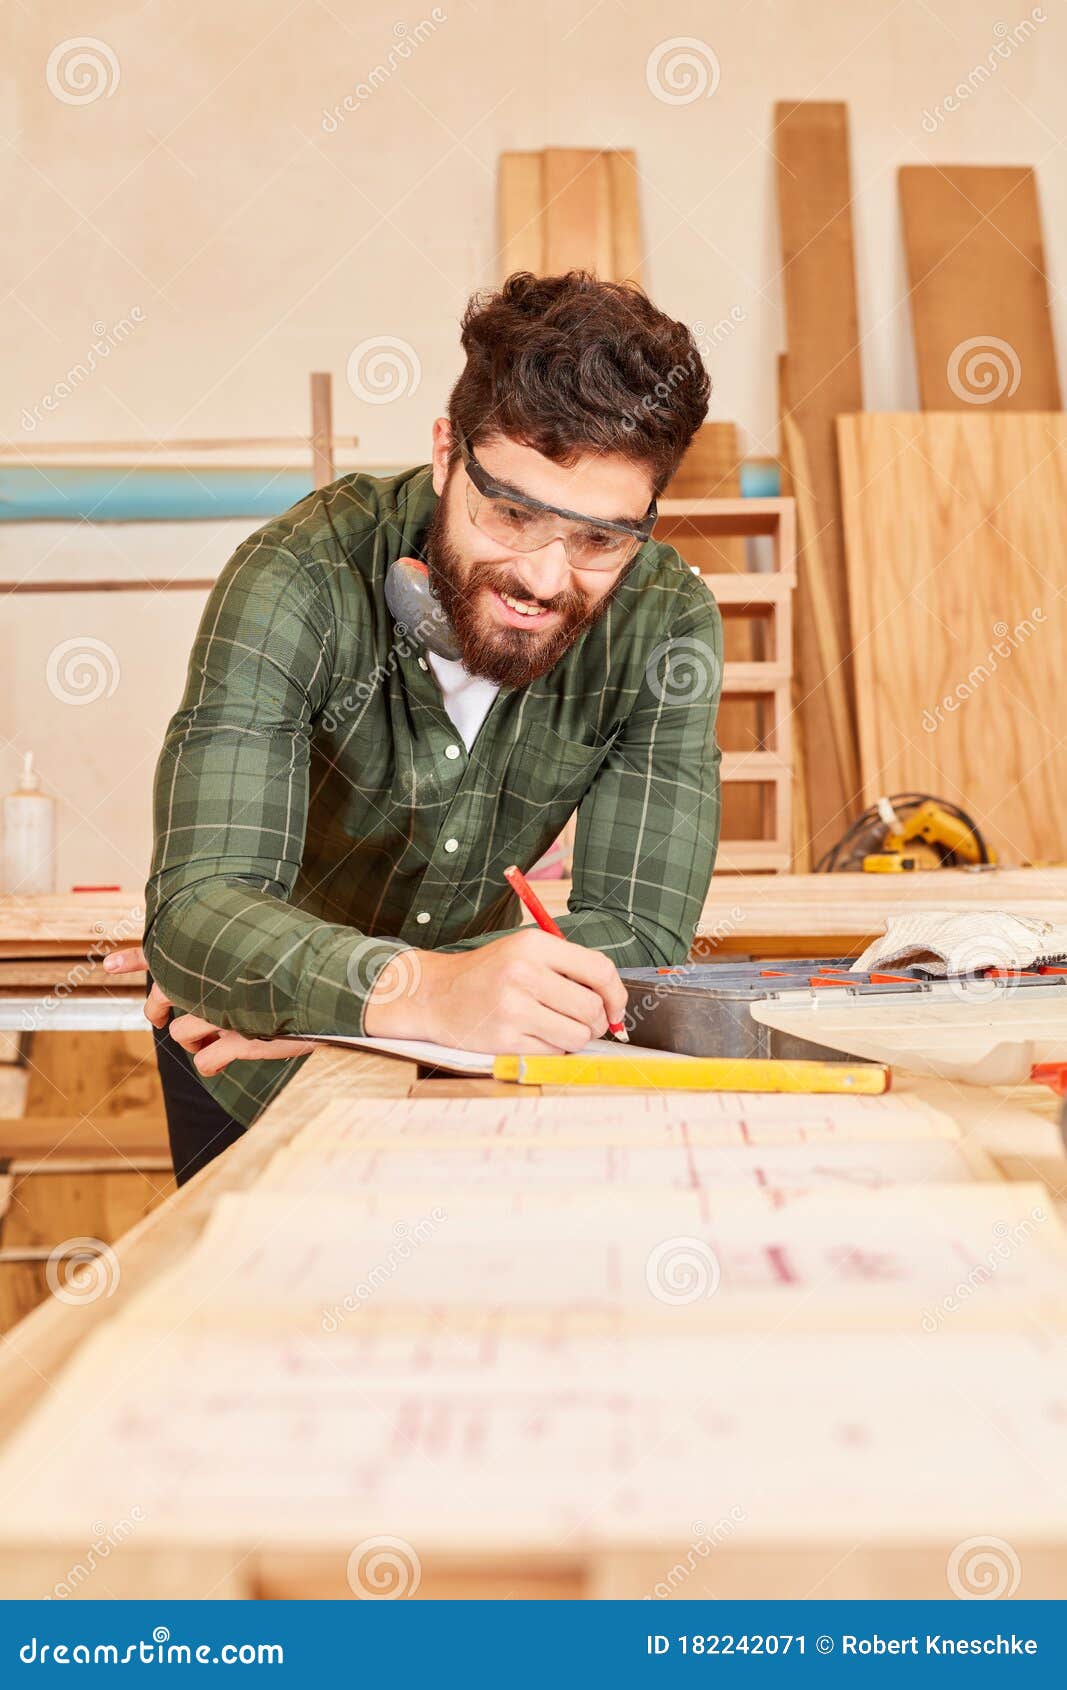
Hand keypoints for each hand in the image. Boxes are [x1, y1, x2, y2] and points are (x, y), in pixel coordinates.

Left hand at [102, 946, 313, 1073]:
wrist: (343, 992)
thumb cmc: (304, 975)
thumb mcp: (266, 956)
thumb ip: (238, 957)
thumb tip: (218, 967)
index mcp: (220, 957)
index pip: (164, 951)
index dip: (133, 957)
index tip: (108, 964)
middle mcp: (218, 982)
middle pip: (164, 997)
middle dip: (160, 1008)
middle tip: (165, 1016)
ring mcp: (228, 1012)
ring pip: (183, 1032)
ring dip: (196, 1037)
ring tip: (218, 1034)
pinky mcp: (242, 1041)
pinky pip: (206, 1061)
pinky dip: (211, 1061)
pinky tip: (221, 1058)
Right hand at [363, 929, 627, 1052]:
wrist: (434, 993)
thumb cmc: (488, 973)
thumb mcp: (524, 951)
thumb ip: (568, 967)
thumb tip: (613, 1002)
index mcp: (534, 945)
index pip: (599, 969)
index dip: (616, 994)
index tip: (616, 1008)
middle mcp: (523, 973)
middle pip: (591, 1008)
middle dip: (597, 1022)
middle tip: (586, 1023)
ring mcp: (512, 1008)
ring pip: (577, 1035)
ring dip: (577, 1038)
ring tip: (559, 1029)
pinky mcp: (504, 1039)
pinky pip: (553, 1052)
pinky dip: (553, 1048)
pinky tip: (536, 1036)